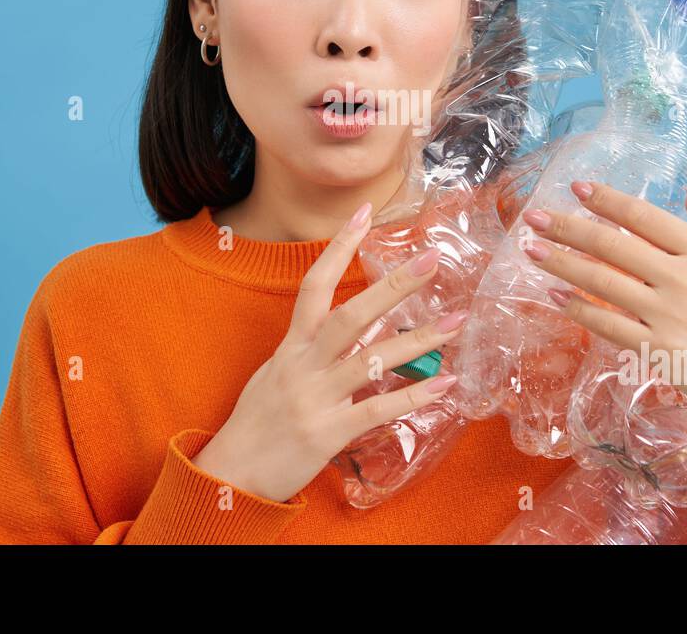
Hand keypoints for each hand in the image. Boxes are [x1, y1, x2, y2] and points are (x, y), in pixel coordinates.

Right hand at [192, 201, 465, 502]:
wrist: (230, 474)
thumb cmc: (257, 422)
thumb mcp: (277, 374)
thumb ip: (310, 352)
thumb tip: (346, 336)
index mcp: (291, 346)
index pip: (315, 284)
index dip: (339, 246)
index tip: (365, 212)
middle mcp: (303, 365)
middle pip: (351, 315)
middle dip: (394, 286)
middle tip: (432, 259)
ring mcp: (315, 398)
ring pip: (370, 360)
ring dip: (418, 340)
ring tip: (456, 322)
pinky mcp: (327, 433)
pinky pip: (376, 410)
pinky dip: (412, 397)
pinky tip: (445, 385)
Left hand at [519, 180, 686, 416]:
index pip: (644, 216)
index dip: (607, 199)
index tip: (576, 188)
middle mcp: (681, 278)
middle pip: (612, 244)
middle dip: (567, 226)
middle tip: (532, 215)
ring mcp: (667, 315)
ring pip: (602, 281)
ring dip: (560, 262)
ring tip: (529, 249)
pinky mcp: (660, 352)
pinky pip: (609, 326)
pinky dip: (578, 309)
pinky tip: (555, 295)